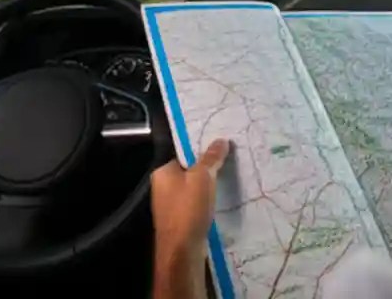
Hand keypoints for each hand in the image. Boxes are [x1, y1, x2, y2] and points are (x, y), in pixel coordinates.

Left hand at [151, 139, 228, 298]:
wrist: (182, 250)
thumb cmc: (188, 209)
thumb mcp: (202, 177)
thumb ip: (211, 158)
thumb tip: (221, 140)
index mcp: (162, 173)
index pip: (183, 155)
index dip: (202, 152)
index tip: (221, 151)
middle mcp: (162, 188)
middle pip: (189, 172)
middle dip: (207, 171)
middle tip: (228, 165)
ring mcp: (170, 206)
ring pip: (193, 190)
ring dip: (208, 188)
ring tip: (228, 182)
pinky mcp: (179, 221)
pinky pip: (195, 205)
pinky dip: (206, 203)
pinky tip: (220, 203)